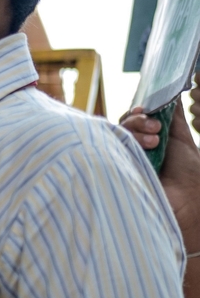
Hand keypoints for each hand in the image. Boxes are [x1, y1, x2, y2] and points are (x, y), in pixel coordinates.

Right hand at [124, 99, 199, 250]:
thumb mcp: (182, 139)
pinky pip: (108, 148)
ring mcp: (121, 160)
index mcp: (147, 142)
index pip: (133, 121)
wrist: (189, 204)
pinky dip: (124, 142)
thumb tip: (171, 93)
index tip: (147, 110)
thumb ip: (173, 117)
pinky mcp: (113, 169)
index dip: (138, 113)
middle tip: (155, 129)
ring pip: (114, 134)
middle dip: (138, 121)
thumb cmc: (190, 175)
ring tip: (154, 143)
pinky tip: (142, 148)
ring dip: (134, 131)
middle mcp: (132, 150)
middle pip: (122, 125)